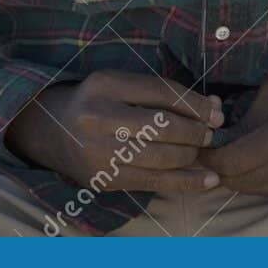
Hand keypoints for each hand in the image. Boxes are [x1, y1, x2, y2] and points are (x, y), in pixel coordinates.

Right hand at [4, 69, 225, 192]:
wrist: (51, 130)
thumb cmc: (98, 102)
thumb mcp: (123, 85)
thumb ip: (165, 94)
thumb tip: (214, 106)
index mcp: (106, 85)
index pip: (162, 92)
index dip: (195, 104)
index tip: (216, 112)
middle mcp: (98, 117)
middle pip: (163, 126)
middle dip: (196, 131)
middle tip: (210, 133)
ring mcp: (99, 152)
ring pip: (161, 156)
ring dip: (192, 155)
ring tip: (203, 151)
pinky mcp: (104, 179)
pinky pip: (154, 182)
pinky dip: (186, 182)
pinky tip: (209, 180)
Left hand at [198, 48, 267, 196]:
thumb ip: (244, 119)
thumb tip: (218, 139)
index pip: (228, 164)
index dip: (204, 156)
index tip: (192, 143)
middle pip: (236, 182)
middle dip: (215, 168)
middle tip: (201, 148)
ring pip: (253, 190)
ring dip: (235, 175)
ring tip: (225, 151)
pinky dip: (256, 178)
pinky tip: (251, 157)